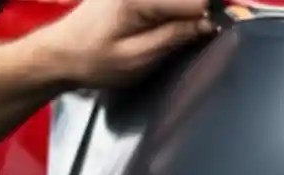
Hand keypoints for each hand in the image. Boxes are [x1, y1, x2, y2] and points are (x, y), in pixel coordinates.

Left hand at [28, 0, 215, 87]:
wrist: (58, 53)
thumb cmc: (91, 60)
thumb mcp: (136, 57)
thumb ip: (174, 37)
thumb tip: (208, 22)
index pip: (194, 0)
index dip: (214, 14)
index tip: (225, 27)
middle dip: (204, 10)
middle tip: (215, 27)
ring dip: (190, 10)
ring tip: (196, 27)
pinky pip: (167, 1)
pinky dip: (178, 9)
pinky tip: (179, 22)